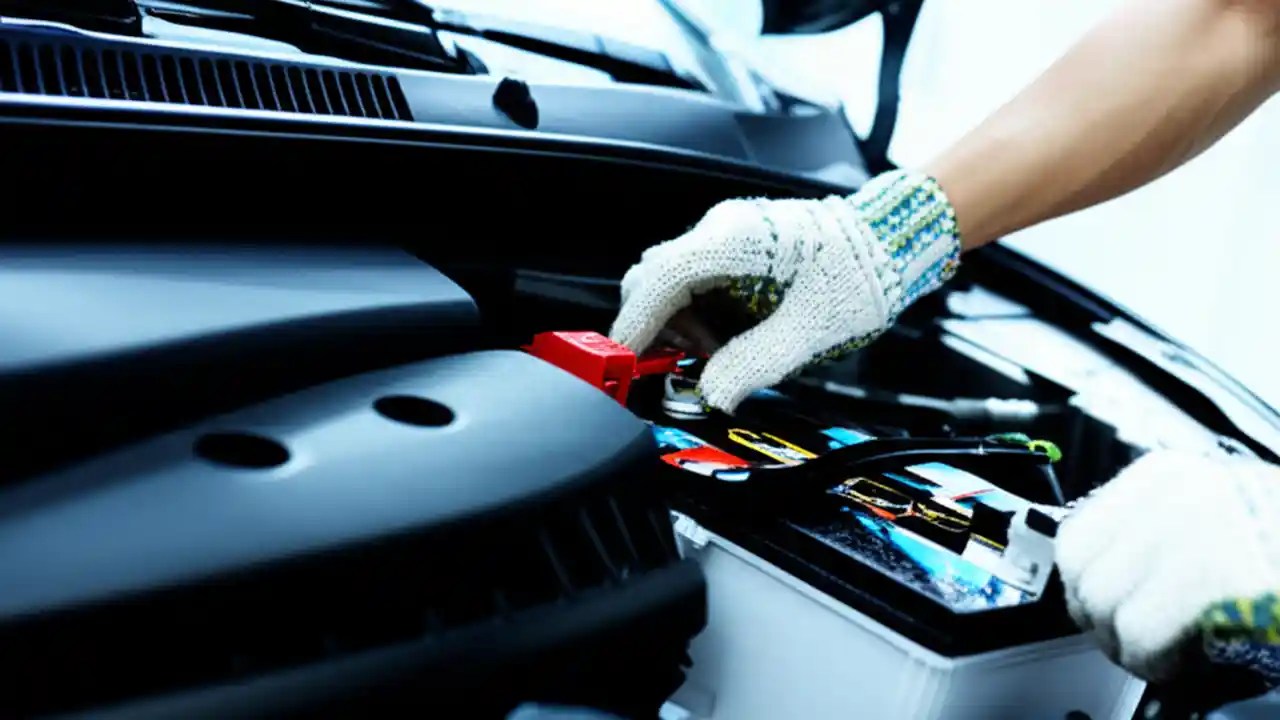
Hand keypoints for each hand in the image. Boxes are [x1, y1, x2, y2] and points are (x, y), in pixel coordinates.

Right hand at [608, 169, 961, 412]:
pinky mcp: (730, 247)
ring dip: (680, 324)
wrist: (892, 242)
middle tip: (693, 366)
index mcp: (740, 239)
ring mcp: (723, 234)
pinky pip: (691, 282)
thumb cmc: (861, 275)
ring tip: (725, 352)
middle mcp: (721, 228)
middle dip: (658, 328)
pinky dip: (696, 315)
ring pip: (666, 282)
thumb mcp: (811, 331)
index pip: (661, 278)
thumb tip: (712, 396)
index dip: (635, 324)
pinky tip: (731, 334)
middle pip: (652, 278)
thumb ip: (755, 363)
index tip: (623, 363)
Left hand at [1056, 449, 1279, 693]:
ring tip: (1164, 655)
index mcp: (1170, 475)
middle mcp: (1176, 492)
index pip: (1078, 532)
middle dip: (1100, 620)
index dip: (1083, 586)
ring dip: (1127, 645)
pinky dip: (1153, 661)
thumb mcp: (1213, 523)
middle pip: (1082, 570)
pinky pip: (1140, 632)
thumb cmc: (1278, 552)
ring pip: (1104, 603)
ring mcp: (1196, 529)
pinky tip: (1183, 662)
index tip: (1100, 614)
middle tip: (1133, 645)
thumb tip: (1095, 581)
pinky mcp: (1216, 575)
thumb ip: (1154, 536)